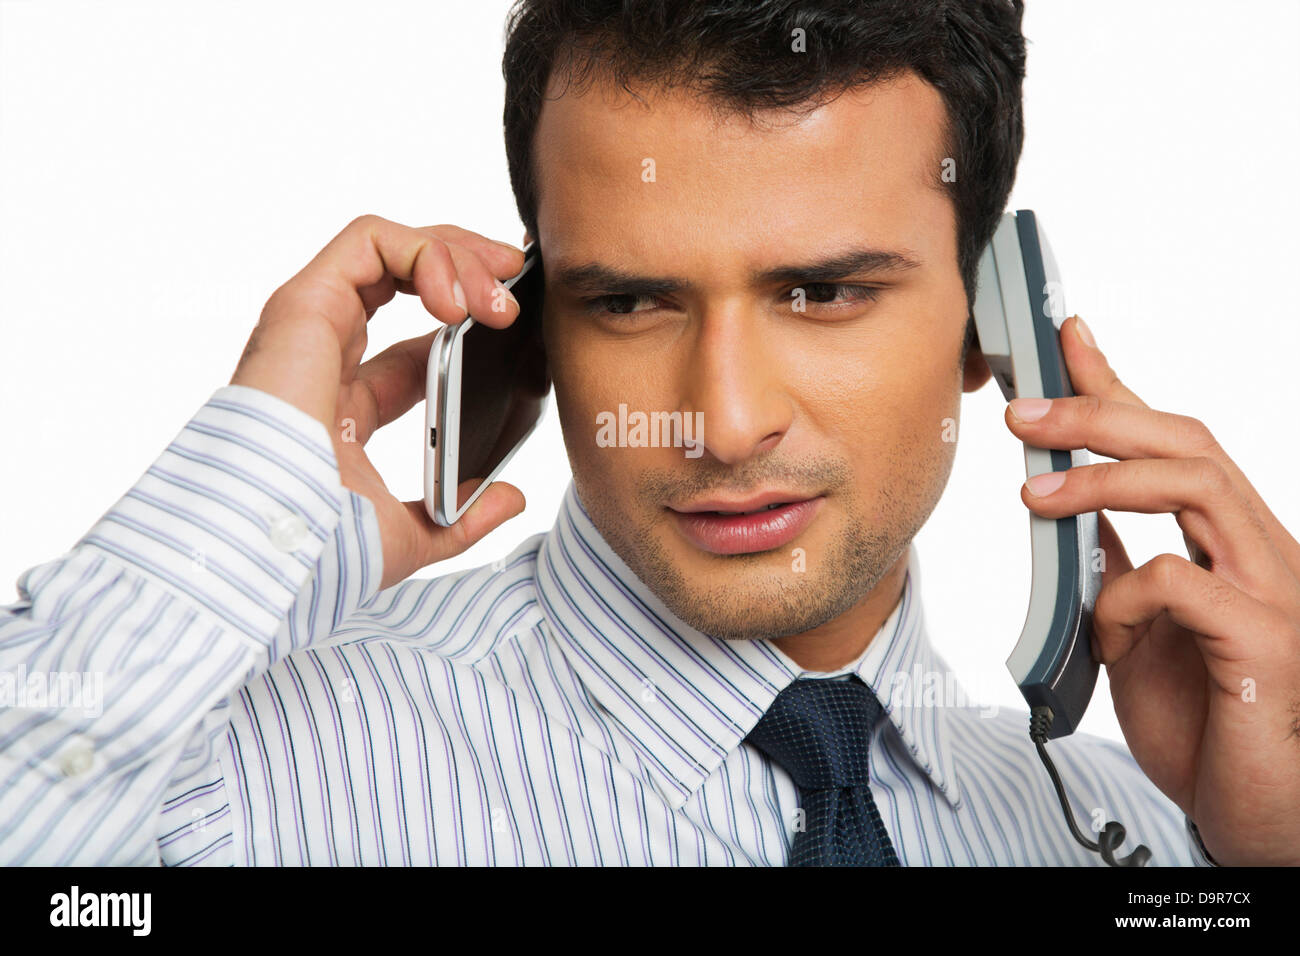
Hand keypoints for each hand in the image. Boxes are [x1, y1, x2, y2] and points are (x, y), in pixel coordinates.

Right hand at [231, 215, 528, 589]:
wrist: (280, 543)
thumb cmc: (321, 547)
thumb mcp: (414, 535)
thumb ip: (463, 516)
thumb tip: (511, 498)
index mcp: (347, 406)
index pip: (419, 347)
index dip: (473, 326)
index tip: (523, 330)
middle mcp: (328, 357)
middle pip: (409, 282)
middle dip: (474, 272)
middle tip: (519, 299)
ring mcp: (313, 326)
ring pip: (393, 251)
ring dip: (459, 257)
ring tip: (498, 298)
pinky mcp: (304, 303)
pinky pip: (370, 241)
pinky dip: (424, 251)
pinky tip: (458, 298)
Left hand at [1004, 315, 1299, 865]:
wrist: (1253, 811)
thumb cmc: (1201, 719)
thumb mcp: (1137, 627)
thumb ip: (1115, 563)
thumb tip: (1066, 505)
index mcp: (1227, 542)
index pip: (1172, 441)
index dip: (1118, 384)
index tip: (1066, 338)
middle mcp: (1259, 550)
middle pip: (1190, 441)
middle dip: (1101, 411)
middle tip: (1022, 411)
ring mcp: (1273, 590)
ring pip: (1197, 483)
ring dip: (1104, 477)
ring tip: (1034, 494)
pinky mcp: (1267, 641)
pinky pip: (1182, 580)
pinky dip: (1126, 594)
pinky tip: (1107, 628)